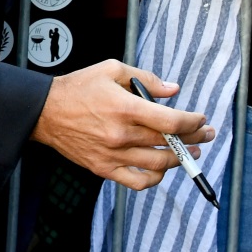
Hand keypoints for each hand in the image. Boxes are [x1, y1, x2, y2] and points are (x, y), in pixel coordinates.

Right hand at [30, 60, 214, 189]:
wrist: (45, 112)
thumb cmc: (78, 87)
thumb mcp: (112, 70)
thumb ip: (146, 79)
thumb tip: (173, 90)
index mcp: (125, 107)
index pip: (170, 121)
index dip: (193, 122)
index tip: (201, 119)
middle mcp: (120, 134)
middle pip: (168, 142)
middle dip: (194, 138)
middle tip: (206, 134)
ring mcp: (112, 155)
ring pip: (158, 164)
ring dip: (180, 159)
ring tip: (191, 152)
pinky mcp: (103, 168)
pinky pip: (137, 181)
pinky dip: (154, 178)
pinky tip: (162, 169)